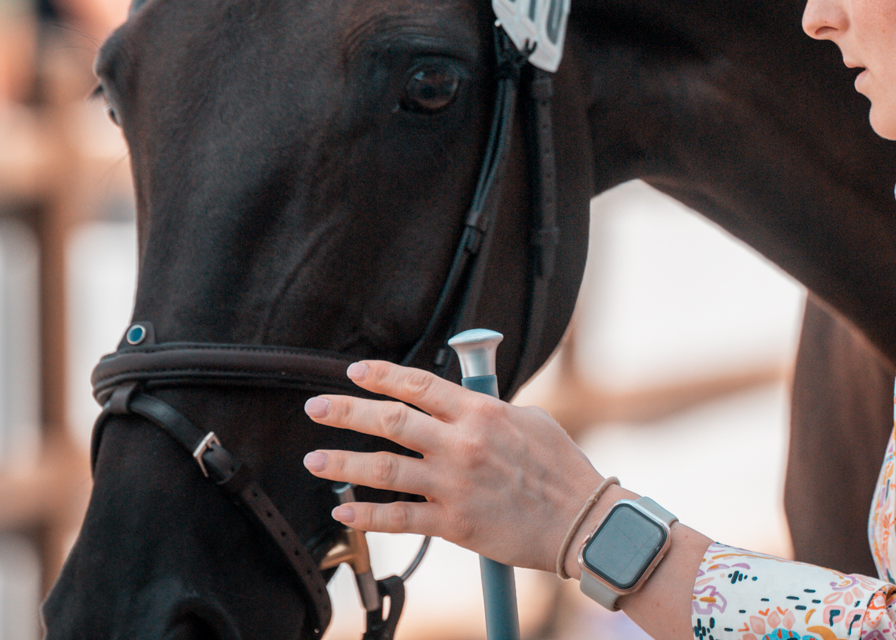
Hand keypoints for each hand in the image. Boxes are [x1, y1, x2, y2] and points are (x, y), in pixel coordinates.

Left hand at [301, 360, 603, 571]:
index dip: (382, 376)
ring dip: (343, 463)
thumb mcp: (531, 420)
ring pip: (384, 470)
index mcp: (481, 412)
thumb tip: (461, 405)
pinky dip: (366, 516)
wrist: (580, 520)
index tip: (355, 372)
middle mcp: (462, 445)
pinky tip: (343, 511)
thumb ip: (490, 410)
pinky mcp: (454, 523)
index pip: (419, 384)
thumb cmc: (561, 468)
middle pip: (391, 420)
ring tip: (315, 459)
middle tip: (316, 408)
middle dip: (346, 411)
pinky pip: (399, 518)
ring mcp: (454, 485)